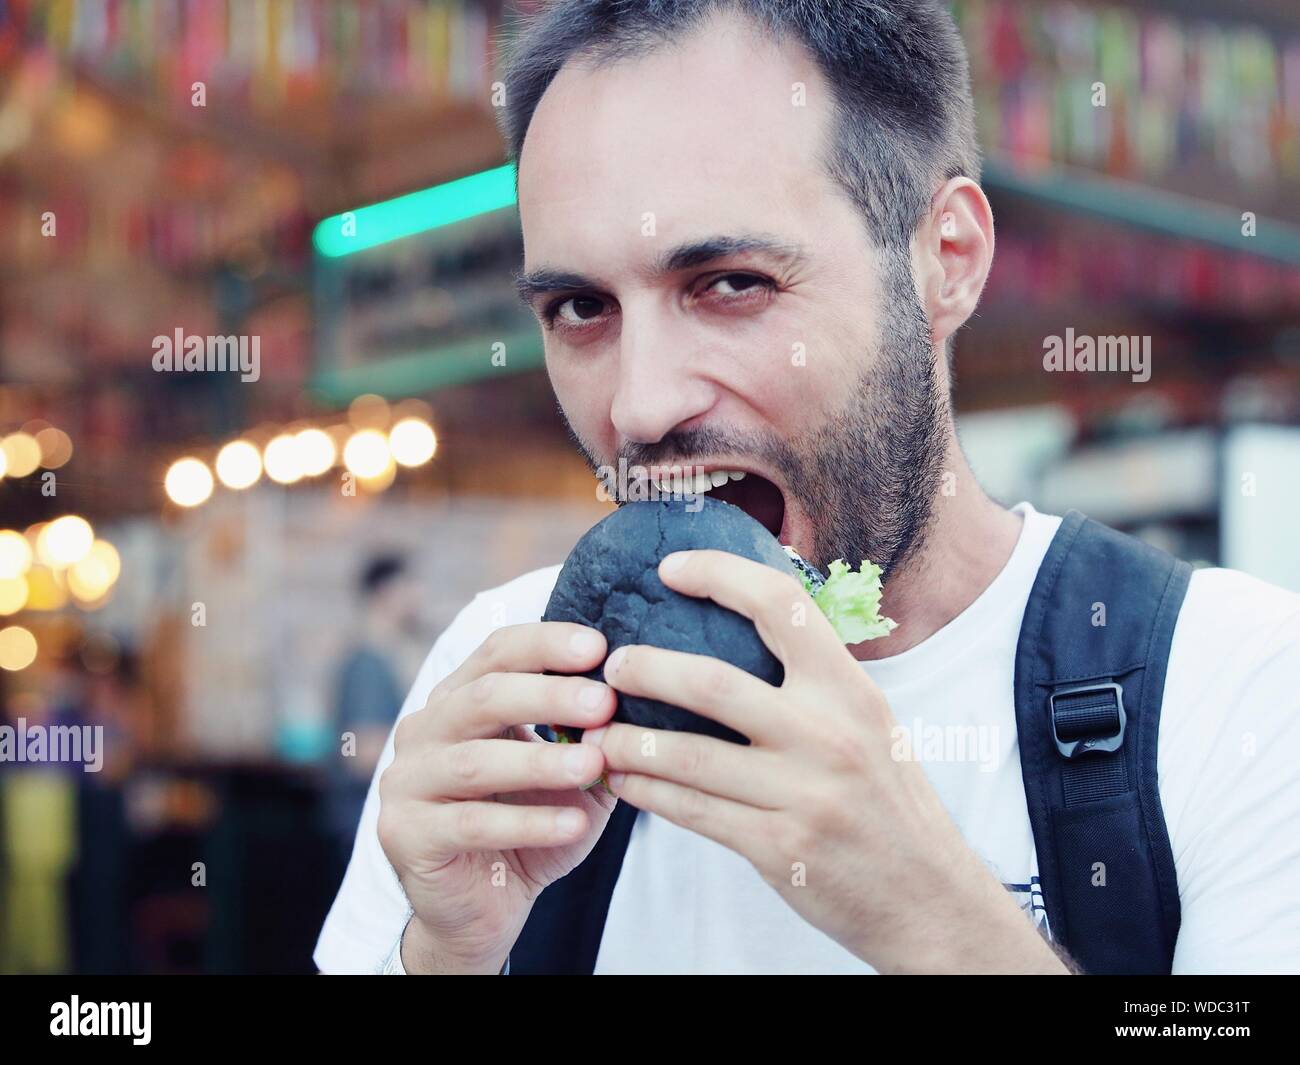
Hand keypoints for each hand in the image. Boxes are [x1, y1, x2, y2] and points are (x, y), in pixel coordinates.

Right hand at [377, 622, 616, 973]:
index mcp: (458, 700)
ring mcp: (407, 782)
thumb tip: (632, 702)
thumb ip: (591, 738)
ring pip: (475, 761)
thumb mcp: (570, 776)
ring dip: (540, 761)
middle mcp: (423, 730)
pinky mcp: (404, 835)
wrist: (483, 910)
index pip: (497, 652)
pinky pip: (470, 824)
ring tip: (594, 762)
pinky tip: (574, 824)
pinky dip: (527, 822)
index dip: (546, 643)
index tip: (600, 647)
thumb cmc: (529, 827)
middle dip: (548, 695)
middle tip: (604, 701)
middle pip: (483, 697)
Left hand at [584, 550, 1066, 973]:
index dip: (719, 575)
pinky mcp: (779, 848)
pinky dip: (647, 790)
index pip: (781, 605)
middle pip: (711, 683)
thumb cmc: (888, 802)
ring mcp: (803, 794)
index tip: (670, 568)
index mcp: (851, 691)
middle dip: (646, 669)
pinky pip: (691, 810)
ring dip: (629, 740)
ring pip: (687, 755)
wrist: (928, 899)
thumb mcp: (870, 726)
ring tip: (599, 732)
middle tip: (613, 665)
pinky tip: (625, 779)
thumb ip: (815, 684)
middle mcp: (829, 735)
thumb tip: (742, 631)